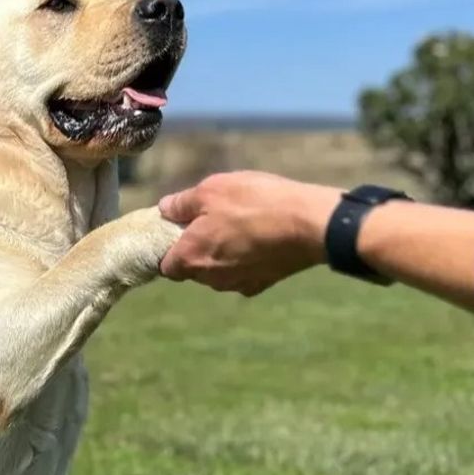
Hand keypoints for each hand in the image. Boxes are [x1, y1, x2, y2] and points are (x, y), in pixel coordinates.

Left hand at [158, 171, 340, 295]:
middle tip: (212, 223)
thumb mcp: (211, 190)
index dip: (171, 249)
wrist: (308, 224)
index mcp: (190, 257)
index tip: (181, 231)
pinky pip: (243, 275)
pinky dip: (245, 262)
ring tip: (238, 228)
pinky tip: (258, 241)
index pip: (167, 266)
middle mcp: (210, 278)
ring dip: (221, 256)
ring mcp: (237, 284)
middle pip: (193, 270)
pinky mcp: (261, 285)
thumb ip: (182, 203)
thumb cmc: (254, 202)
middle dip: (197, 250)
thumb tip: (165, 208)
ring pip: (218, 274)